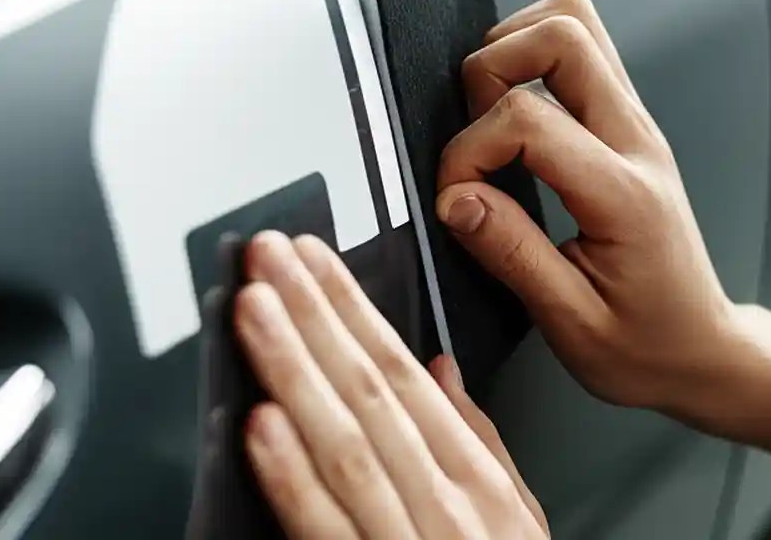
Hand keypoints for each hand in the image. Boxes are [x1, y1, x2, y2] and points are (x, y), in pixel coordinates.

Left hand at [235, 231, 547, 538]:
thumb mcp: (515, 515)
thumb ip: (480, 439)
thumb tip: (441, 368)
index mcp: (474, 476)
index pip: (403, 372)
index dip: (352, 308)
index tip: (313, 259)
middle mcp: (443, 501)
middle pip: (370, 391)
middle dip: (314, 314)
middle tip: (269, 258)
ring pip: (343, 442)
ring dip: (293, 368)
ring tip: (254, 310)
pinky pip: (323, 528)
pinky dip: (290, 475)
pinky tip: (258, 425)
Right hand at [436, 0, 749, 417]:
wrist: (702, 351)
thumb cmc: (644, 348)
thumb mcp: (571, 324)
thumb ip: (510, 252)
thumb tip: (453, 198)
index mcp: (624, 194)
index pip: (528, 118)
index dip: (468, 151)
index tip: (454, 200)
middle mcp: (637, 142)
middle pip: (564, 32)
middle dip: (491, 66)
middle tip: (468, 131)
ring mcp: (636, 126)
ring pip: (577, 24)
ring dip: (514, 50)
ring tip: (486, 115)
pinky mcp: (626, 126)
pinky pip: (582, 53)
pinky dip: (532, 63)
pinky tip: (510, 117)